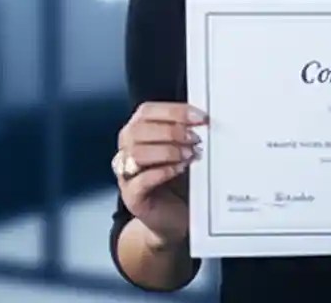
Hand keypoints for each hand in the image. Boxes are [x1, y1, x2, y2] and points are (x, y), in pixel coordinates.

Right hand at [113, 102, 206, 247]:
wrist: (174, 219)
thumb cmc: (179, 181)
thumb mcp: (184, 151)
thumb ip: (187, 134)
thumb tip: (204, 120)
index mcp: (137, 131)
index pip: (147, 111)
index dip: (174, 111)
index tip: (200, 117)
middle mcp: (127, 150)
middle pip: (139, 130)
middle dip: (172, 131)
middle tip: (196, 139)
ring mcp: (126, 174)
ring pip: (136, 153)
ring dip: (167, 151)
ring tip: (190, 155)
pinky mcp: (131, 196)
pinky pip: (139, 181)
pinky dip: (160, 172)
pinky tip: (178, 169)